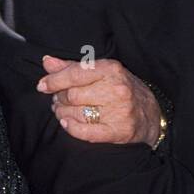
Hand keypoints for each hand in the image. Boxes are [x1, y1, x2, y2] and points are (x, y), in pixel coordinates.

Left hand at [36, 54, 161, 145]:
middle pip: (72, 95)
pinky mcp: (119, 131)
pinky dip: (72, 128)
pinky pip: (86, 132)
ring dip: (63, 114)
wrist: (150, 114)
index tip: (42, 85)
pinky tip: (67, 124)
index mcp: (111, 69)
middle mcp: (117, 89)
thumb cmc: (121, 89)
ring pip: (76, 113)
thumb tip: (47, 61)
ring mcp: (119, 111)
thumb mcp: (102, 72)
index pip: (75, 74)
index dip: (54, 81)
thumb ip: (73, 67)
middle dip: (59, 99)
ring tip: (63, 112)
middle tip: (57, 100)